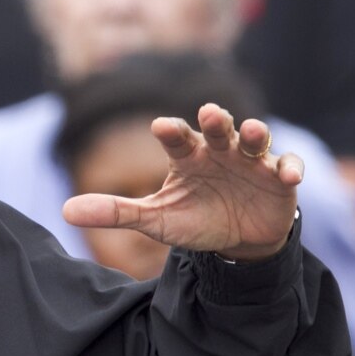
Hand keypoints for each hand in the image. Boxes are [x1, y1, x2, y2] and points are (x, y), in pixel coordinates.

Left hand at [63, 103, 302, 262]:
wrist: (236, 240)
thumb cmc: (194, 219)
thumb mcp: (154, 219)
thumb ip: (115, 211)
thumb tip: (65, 210)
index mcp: (187, 156)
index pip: (177, 137)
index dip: (171, 130)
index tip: (162, 127)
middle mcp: (218, 150)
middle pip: (217, 128)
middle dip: (215, 120)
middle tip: (211, 115)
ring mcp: (251, 162)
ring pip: (254, 139)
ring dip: (255, 134)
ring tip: (252, 133)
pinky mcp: (279, 179)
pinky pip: (287, 167)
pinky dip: (289, 168)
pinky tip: (289, 175)